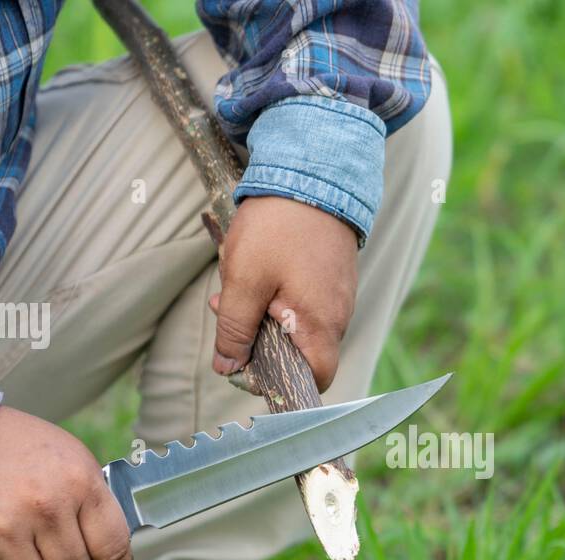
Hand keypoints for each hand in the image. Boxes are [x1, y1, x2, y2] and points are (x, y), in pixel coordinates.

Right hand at [0, 406, 132, 559]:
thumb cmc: (11, 446)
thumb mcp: (67, 457)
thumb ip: (97, 503)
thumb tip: (121, 556)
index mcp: (77, 483)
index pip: (112, 545)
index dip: (105, 554)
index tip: (92, 549)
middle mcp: (45, 508)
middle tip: (46, 544)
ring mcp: (5, 531)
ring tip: (18, 548)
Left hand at [210, 196, 358, 392]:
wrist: (314, 171)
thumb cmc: (279, 227)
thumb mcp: (244, 280)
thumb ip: (234, 329)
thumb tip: (227, 368)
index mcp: (320, 324)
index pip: (315, 380)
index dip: (280, 383)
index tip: (245, 365)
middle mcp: (338, 316)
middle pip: (302, 353)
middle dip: (259, 341)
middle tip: (225, 313)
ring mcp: (339, 296)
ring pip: (299, 325)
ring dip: (263, 314)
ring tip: (235, 285)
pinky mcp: (334, 278)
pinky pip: (305, 303)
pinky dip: (277, 296)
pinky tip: (256, 271)